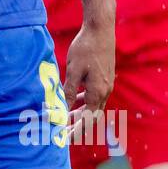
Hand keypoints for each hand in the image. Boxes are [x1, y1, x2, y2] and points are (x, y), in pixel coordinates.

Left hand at [63, 12, 114, 136]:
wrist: (100, 29)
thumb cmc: (85, 48)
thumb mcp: (73, 71)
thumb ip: (68, 92)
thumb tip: (61, 111)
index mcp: (97, 92)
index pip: (87, 120)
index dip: (76, 131)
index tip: (65, 139)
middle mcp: (105, 91)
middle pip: (92, 116)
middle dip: (79, 127)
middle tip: (65, 134)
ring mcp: (106, 84)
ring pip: (93, 106)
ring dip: (81, 114)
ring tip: (67, 119)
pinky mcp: (104, 77)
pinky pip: (94, 95)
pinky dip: (84, 101)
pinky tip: (73, 100)